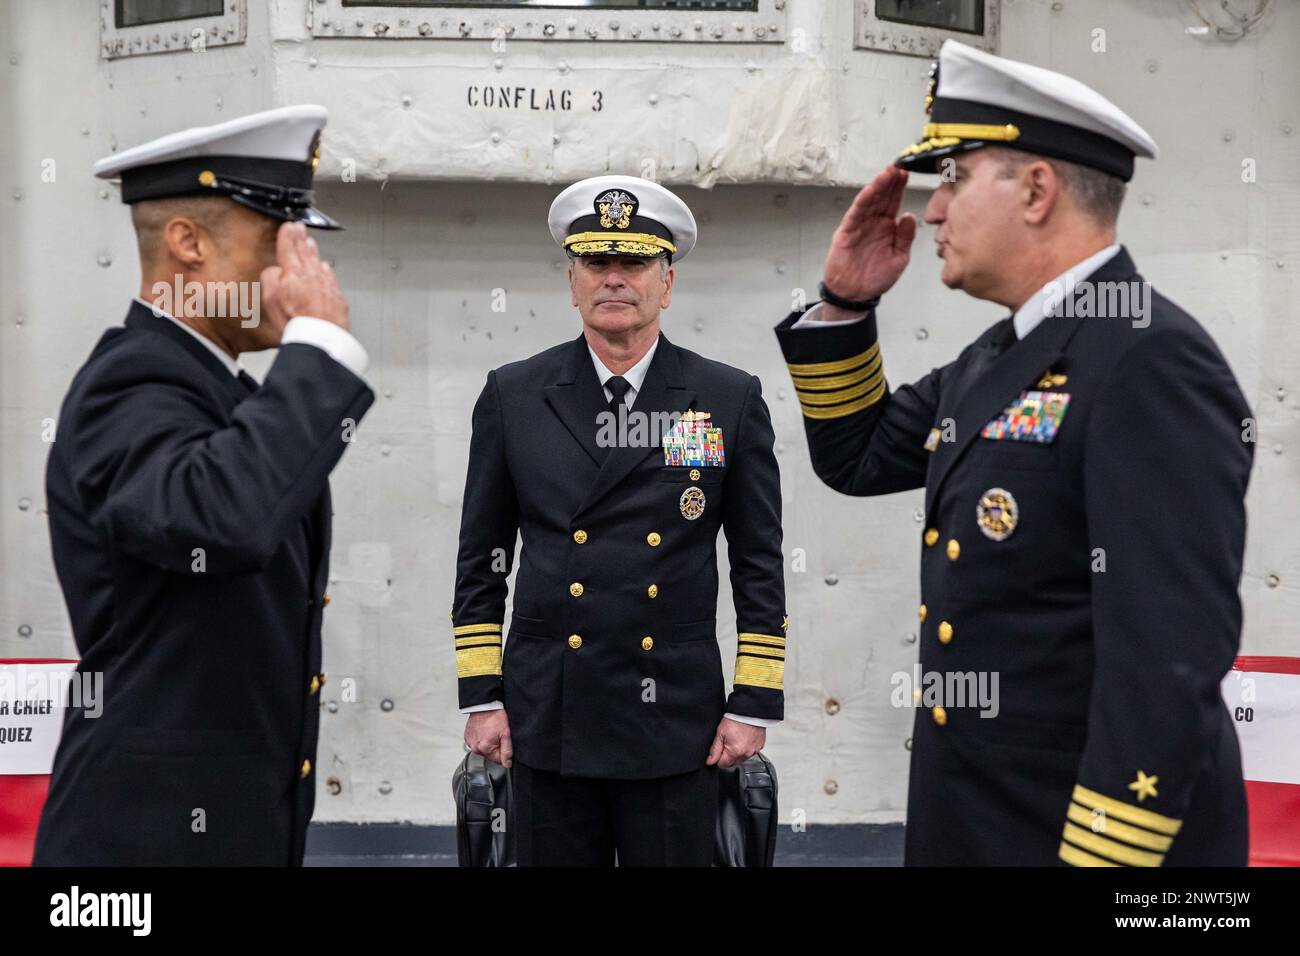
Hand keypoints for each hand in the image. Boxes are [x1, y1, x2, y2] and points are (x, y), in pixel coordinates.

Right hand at [259, 221, 349, 330]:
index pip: (289, 248)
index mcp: (293, 274)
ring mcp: (326, 286)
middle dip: (301, 238)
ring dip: (313, 251)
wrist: (321, 338)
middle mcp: (312, 276)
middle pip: (304, 252)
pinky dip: (325, 269)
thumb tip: (275, 270)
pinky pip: (330, 277)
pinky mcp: (337, 298)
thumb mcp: (270, 299)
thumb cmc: (295, 323)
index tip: (288, 226)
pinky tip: (325, 267)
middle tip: (299, 228)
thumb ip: (270, 278)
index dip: (288, 235)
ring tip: (310, 242)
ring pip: (318, 263)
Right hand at [465, 708, 512, 767]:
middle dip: (496, 747)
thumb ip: (507, 751)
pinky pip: (477, 742)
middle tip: (498, 735)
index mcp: (484, 748)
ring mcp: (470, 742)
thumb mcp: (506, 733)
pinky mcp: (467, 737)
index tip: (504, 742)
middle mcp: (475, 747)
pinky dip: (481, 739)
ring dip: (488, 743)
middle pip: (490, 755)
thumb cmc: (495, 716)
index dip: (504, 753)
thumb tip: (507, 764)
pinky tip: (485, 731)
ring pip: (483, 749)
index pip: (498, 761)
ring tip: (491, 732)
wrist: (485, 705)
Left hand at [706, 717, 765, 769]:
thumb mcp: (720, 733)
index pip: (723, 764)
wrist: (749, 711)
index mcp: (735, 752)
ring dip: (737, 753)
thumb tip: (710, 761)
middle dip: (728, 756)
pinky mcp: (760, 746)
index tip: (719, 749)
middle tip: (727, 742)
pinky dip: (746, 748)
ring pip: (742, 759)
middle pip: (733, 763)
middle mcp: (746, 754)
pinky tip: (744, 739)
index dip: (718, 757)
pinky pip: (750, 753)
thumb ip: (715, 749)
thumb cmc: (735, 719)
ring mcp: (754, 751)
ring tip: (736, 739)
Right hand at [818, 165, 916, 320]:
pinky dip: (862, 202)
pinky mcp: (847, 232)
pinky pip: (855, 214)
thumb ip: (905, 238)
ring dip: (878, 186)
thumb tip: (909, 215)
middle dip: (890, 181)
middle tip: (899, 165)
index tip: (908, 172)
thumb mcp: (899, 259)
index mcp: (887, 227)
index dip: (900, 187)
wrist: (855, 295)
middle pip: (883, 197)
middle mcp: (873, 222)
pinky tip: (870, 190)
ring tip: (887, 173)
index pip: (894, 202)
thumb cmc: (876, 278)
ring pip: (870, 201)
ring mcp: (859, 226)